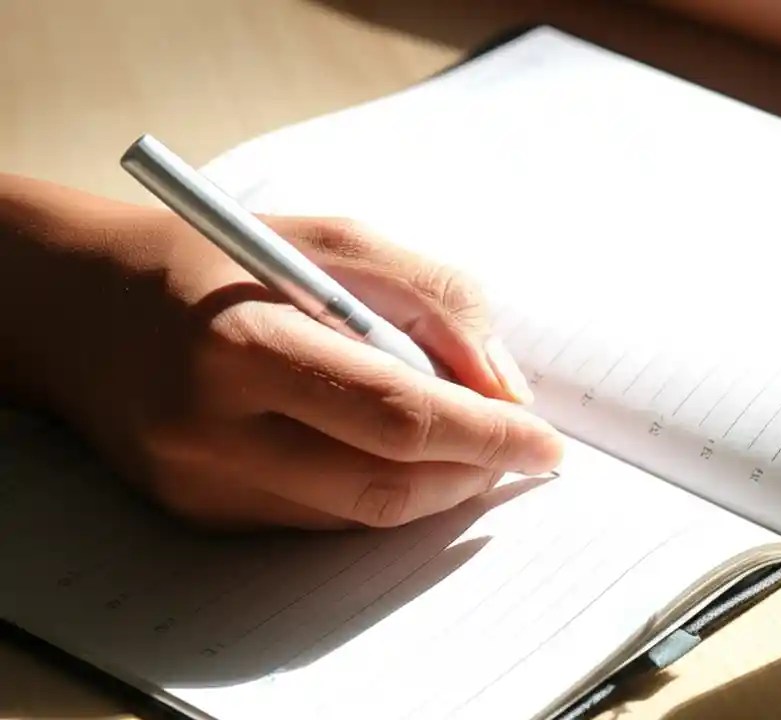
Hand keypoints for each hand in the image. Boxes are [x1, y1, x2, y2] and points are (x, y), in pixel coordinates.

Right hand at [0, 177, 562, 530]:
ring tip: (467, 445)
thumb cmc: (221, 260)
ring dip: (436, 487)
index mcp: (245, 341)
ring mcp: (201, 485)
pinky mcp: (200, 515)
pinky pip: (320, 520)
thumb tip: (505, 390)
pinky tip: (395, 453)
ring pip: (360, 515)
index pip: (396, 414)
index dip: (486, 436)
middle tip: (517, 448)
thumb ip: (432, 302)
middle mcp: (213, 429)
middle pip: (384, 484)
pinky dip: (378, 491)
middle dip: (473, 472)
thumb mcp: (333, 241)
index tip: (544, 443)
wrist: (82, 306)